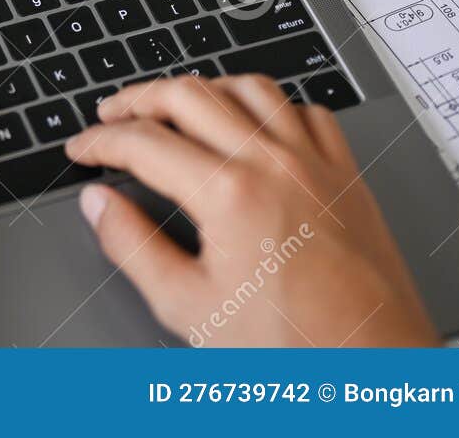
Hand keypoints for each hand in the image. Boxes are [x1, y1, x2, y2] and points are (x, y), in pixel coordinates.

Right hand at [64, 73, 438, 346]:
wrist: (376, 371)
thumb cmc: (294, 350)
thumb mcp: (189, 307)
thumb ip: (133, 248)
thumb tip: (100, 206)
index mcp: (230, 194)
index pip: (144, 142)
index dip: (100, 141)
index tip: (82, 149)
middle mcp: (274, 163)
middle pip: (190, 94)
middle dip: (138, 98)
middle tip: (111, 114)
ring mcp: (316, 163)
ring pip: (249, 87)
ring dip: (203, 87)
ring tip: (175, 104)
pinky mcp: (347, 175)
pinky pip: (307, 112)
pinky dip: (271, 105)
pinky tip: (256, 123)